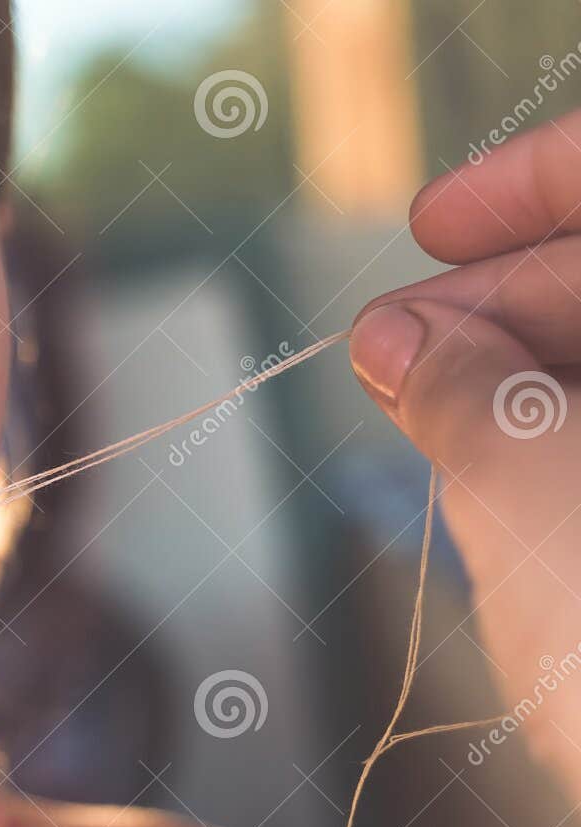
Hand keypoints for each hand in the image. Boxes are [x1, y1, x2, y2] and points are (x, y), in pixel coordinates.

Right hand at [352, 108, 580, 790]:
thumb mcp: (533, 511)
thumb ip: (459, 394)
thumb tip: (394, 338)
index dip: (531, 184)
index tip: (428, 226)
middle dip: (509, 302)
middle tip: (393, 356)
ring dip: (525, 379)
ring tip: (428, 422)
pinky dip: (564, 445)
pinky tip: (501, 478)